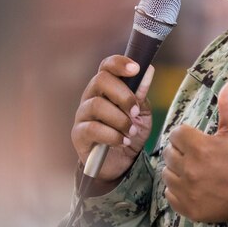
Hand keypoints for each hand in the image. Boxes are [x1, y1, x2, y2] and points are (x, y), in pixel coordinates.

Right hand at [71, 56, 155, 191]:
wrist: (121, 163)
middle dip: (124, 95)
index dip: (119, 63)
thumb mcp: (141, 113)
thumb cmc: (129, 133)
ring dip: (120, 119)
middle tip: (136, 112)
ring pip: (97, 105)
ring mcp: (82, 115)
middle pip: (101, 80)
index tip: (136, 69)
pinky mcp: (78, 134)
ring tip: (132, 132)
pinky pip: (92, 128)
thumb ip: (141, 93)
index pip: (106, 66)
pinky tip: (124, 142)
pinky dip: (113, 135)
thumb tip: (149, 70)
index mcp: (106, 87)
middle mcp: (91, 96)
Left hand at [163, 75, 227, 222]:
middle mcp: (191, 170)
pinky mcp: (188, 209)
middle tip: (201, 156)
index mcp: (201, 148)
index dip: (188, 135)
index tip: (201, 140)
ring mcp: (188, 192)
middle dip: (182, 151)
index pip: (176, 134)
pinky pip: (170, 194)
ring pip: (167, 173)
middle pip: (169, 153)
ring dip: (178, 170)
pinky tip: (195, 186)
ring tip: (197, 170)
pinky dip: (179, 190)